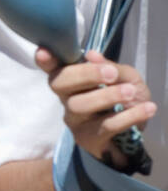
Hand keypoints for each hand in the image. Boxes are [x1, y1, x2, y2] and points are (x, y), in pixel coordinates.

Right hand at [35, 47, 156, 166]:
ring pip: (80, 105)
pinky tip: (147, 109)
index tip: (43, 52)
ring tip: (130, 93)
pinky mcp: (87, 138)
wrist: (135, 133)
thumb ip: (111, 66)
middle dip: (85, 75)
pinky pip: (105, 126)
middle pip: (60, 83)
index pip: (53, 68)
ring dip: (108, 96)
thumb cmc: (125, 97)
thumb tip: (92, 55)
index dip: (46, 60)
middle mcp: (66, 97)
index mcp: (73, 79)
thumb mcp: (126, 77)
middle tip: (112, 74)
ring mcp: (74, 119)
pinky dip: (129, 116)